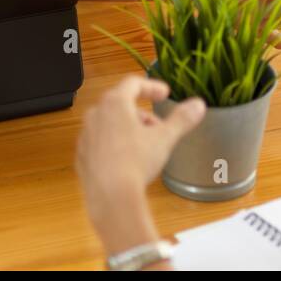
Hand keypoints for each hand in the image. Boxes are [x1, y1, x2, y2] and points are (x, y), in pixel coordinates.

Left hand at [76, 76, 204, 252]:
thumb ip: (181, 119)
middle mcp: (96, 114)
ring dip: (128, 128)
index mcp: (114, 103)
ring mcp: (86, 134)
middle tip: (158, 128)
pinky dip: (114, 144)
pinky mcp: (82, 155)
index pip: (133, 84)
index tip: (164, 94)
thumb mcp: (164, 138)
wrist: (111, 197)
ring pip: (109, 123)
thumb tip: (198, 105)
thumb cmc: (136, 163)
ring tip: (145, 146)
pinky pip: (100, 142)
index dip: (151, 87)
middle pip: (121, 104)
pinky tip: (127, 161)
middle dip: (142, 114)